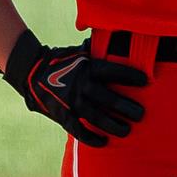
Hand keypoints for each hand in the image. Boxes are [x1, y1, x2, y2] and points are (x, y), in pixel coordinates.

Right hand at [3, 31, 148, 146]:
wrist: (31, 72)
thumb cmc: (62, 61)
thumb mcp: (79, 52)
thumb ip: (98, 49)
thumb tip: (120, 35)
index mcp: (87, 67)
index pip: (112, 71)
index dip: (129, 75)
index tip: (145, 80)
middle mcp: (81, 85)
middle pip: (109, 99)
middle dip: (127, 108)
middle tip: (141, 114)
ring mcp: (71, 102)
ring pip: (97, 117)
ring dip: (114, 125)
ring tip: (127, 130)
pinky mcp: (62, 115)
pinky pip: (79, 130)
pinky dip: (91, 138)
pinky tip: (104, 141)